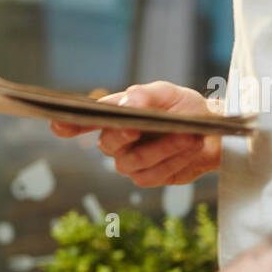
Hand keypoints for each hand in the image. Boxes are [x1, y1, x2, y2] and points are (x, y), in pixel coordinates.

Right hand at [50, 80, 221, 186]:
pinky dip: (173, 162)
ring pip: (132, 163)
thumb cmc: (185, 109)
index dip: (68, 125)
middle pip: (107, 144)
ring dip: (163, 148)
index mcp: (114, 116)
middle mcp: (116, 140)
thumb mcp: (169, 94)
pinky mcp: (146, 178)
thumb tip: (127, 102)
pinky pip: (151, 177)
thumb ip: (146, 95)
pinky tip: (189, 149)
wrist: (212, 133)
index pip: (83, 121)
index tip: (58, 125)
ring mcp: (129, 162)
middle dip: (124, 136)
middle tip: (140, 127)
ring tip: (189, 135)